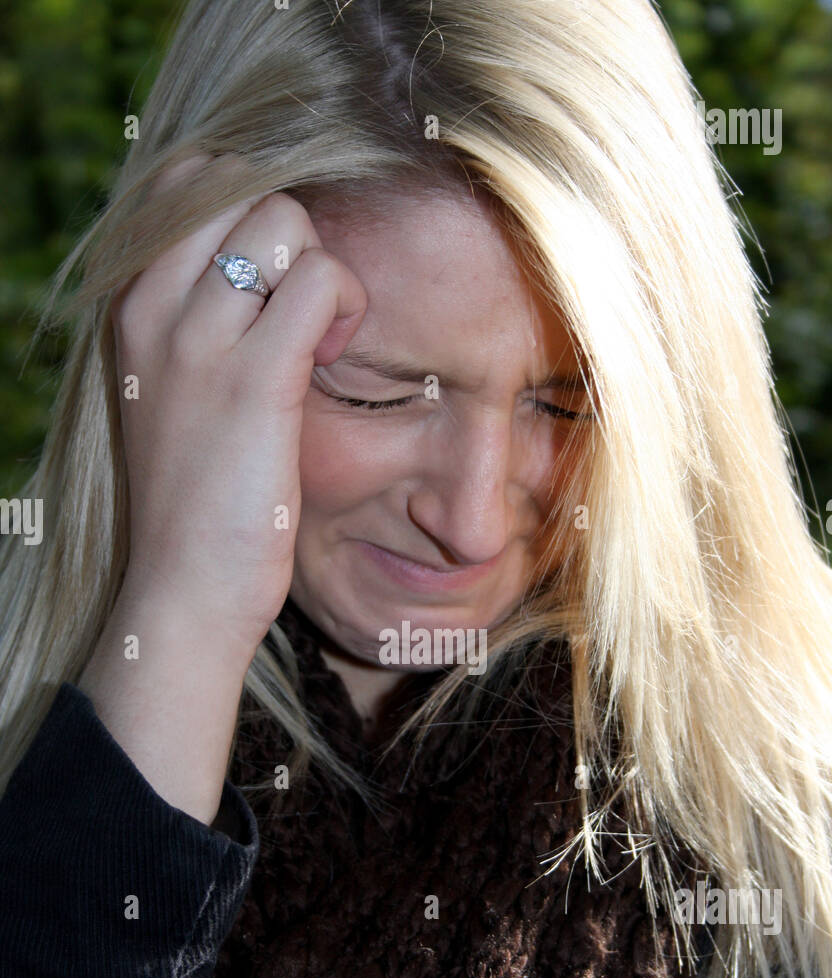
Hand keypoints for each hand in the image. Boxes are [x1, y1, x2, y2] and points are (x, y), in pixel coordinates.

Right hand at [110, 154, 367, 659]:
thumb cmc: (194, 497)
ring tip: (322, 338)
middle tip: (302, 311)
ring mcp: (198, 337)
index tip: (274, 279)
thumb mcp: (174, 390)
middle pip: (239, 183)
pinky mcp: (254, 378)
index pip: (186, 180)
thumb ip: (198, 319)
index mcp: (129, 303)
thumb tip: (259, 264)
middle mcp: (153, 305)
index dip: (250, 207)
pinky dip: (346, 304)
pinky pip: (320, 278)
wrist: (184, 586)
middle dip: (293, 233)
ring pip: (284, 218)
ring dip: (325, 269)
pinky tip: (335, 355)